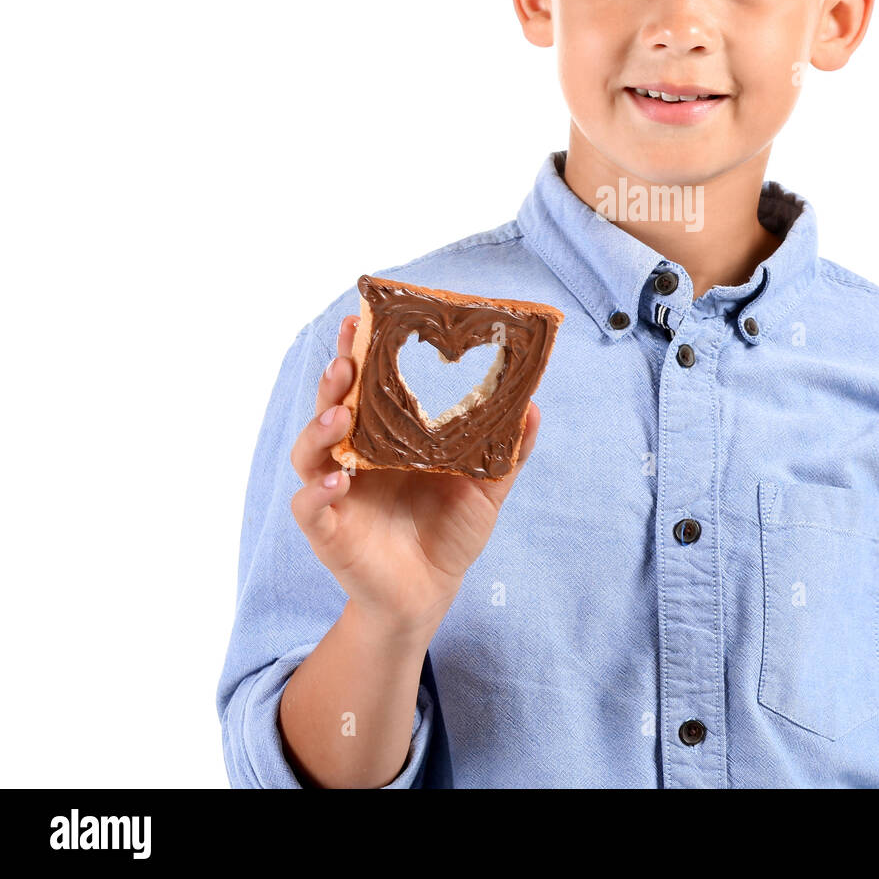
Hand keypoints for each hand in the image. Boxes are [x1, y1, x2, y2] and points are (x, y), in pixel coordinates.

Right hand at [289, 315, 539, 640]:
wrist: (430, 593)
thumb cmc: (449, 532)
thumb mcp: (486, 487)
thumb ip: (507, 449)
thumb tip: (533, 405)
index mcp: (385, 437)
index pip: (363, 386)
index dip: (355, 352)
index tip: (355, 320)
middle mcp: (352, 457)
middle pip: (330, 407)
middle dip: (334, 381)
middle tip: (346, 360)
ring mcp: (336, 493)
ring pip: (309, 451)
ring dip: (319, 429)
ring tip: (341, 414)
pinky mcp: (328, 531)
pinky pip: (310, 506)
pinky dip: (318, 492)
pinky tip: (338, 480)